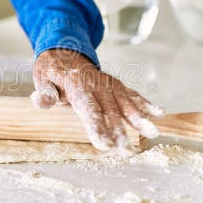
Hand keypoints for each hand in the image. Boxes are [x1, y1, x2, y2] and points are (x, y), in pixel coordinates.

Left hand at [31, 49, 163, 156]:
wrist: (66, 49)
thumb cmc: (53, 69)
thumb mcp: (41, 77)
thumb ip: (44, 91)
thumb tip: (41, 100)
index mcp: (78, 87)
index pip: (89, 110)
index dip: (97, 127)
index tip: (104, 144)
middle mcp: (98, 86)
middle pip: (110, 112)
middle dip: (120, 133)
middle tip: (127, 152)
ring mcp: (109, 85)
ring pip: (126, 104)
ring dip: (140, 120)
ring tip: (153, 134)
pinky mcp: (117, 85)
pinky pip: (133, 94)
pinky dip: (146, 103)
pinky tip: (160, 114)